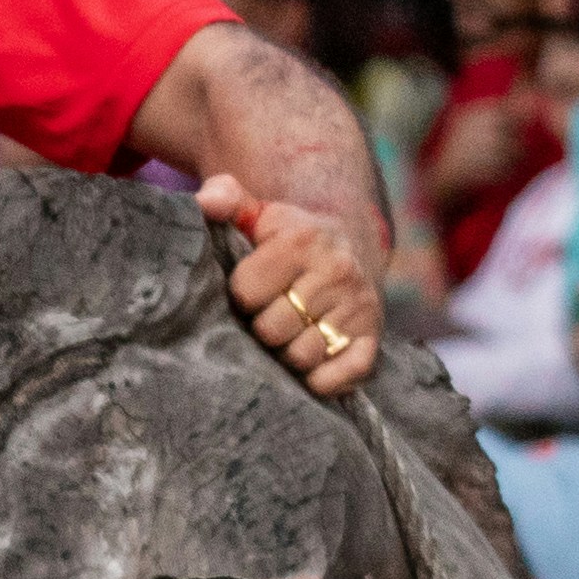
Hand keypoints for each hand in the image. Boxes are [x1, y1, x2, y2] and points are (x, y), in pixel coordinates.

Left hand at [199, 169, 382, 399]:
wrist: (350, 249)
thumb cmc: (288, 237)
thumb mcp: (258, 213)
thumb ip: (225, 198)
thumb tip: (206, 201)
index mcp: (302, 241)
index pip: (247, 291)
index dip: (240, 297)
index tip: (248, 291)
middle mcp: (337, 272)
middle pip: (272, 329)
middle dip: (260, 329)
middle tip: (266, 317)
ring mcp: (358, 306)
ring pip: (302, 356)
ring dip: (286, 355)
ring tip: (287, 335)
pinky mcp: (373, 337)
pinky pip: (342, 375)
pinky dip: (320, 379)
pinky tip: (309, 365)